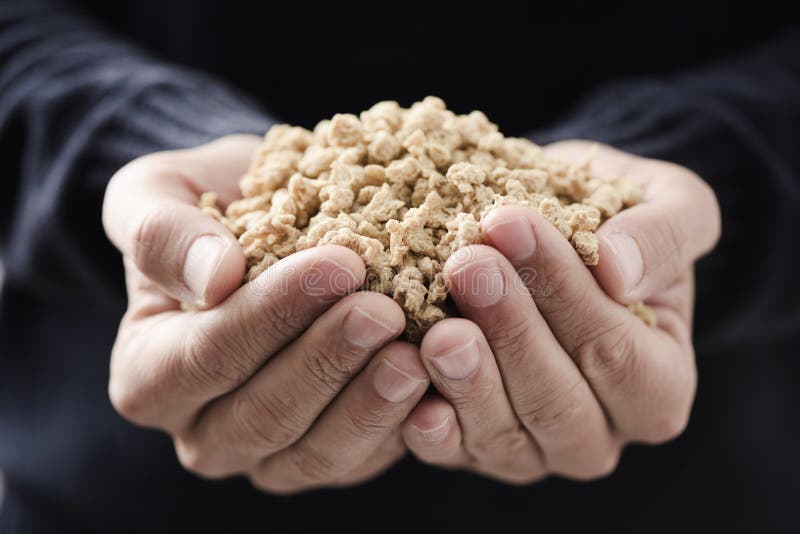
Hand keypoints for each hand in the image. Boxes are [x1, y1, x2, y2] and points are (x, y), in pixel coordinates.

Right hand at [103, 135, 428, 493]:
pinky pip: (361, 461)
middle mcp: (203, 428)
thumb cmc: (209, 209)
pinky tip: (435, 386)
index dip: (272, 314)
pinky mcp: (327, 457)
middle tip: (385, 309)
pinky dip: (400, 428)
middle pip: (262, 416)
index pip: (205, 356)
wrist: (268, 225)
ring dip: (368, 406)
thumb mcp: (159, 193)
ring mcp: (267, 453)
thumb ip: (162, 232)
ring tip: (415, 354)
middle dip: (327, 361)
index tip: (339, 264)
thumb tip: (212, 278)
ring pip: (314, 455)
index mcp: (150, 373)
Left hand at [400, 141, 720, 482]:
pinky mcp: (473, 449)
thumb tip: (618, 269)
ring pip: (504, 436)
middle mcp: (599, 433)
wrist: (544, 237)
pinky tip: (408, 384)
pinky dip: (429, 426)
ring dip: (468, 381)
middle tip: (468, 266)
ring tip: (436, 327)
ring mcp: (533, 450)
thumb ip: (661, 234)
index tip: (512, 224)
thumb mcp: (665, 206)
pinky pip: (451, 451)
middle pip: (559, 405)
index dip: (567, 294)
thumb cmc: (610, 222)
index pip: (619, 356)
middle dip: (511, 332)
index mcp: (658, 385)